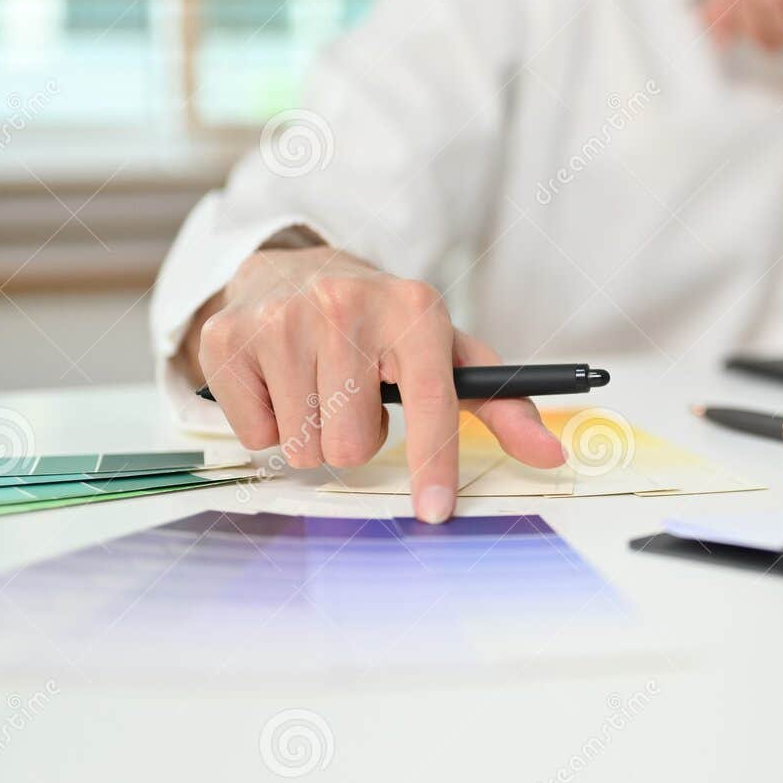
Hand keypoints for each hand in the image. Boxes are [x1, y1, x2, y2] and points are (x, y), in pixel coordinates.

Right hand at [184, 246, 564, 522]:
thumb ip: (503, 406)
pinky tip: (278, 381)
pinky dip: (267, 423)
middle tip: (354, 398)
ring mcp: (282, 319)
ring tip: (317, 388)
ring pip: (304, 447)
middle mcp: (346, 306)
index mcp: (414, 311)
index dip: (433, 467)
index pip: (431, 406)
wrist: (294, 269)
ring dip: (314, 434)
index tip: (436, 513)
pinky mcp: (228, 339)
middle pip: (354, 445)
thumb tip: (554, 455)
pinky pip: (255, 435)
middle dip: (356, 438)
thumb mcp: (446, 352)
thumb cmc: (382, 326)